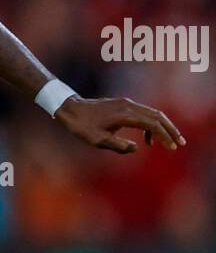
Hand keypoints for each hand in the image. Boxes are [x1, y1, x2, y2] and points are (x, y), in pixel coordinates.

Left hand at [55, 95, 184, 153]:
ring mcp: (127, 103)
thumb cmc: (82, 126)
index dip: (164, 136)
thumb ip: (118, 145)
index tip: (172, 147)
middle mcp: (129, 106)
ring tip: (168, 142)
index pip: (152, 124)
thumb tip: (135, 148)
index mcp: (125, 115)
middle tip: (180, 143)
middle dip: (170, 130)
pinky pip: (143, 113)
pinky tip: (147, 139)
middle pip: (158, 116)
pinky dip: (150, 125)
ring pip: (152, 113)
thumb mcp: (97, 140)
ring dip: (163, 127)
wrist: (71, 109)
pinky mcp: (123, 104)